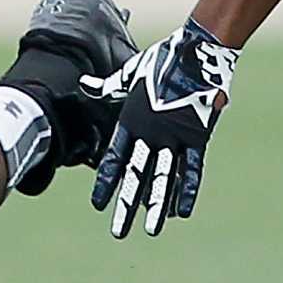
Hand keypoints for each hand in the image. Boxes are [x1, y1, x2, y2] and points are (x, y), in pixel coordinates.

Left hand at [89, 19, 236, 239]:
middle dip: (127, 205)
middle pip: (137, 175)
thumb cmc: (162, 60)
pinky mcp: (198, 136)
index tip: (97, 204)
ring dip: (156, 206)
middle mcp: (150, 133)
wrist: (196, 51)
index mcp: (132, 120)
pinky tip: (182, 212)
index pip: (115, 158)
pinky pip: (192, 169)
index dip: (106, 182)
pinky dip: (187, 190)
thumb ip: (108, 88)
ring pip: (163, 178)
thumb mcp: (130, 75)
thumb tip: (84, 85)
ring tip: (150, 230)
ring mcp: (175, 137)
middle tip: (119, 231)